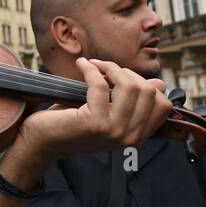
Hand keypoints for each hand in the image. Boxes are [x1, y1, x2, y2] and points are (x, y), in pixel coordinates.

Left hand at [16, 58, 170, 160]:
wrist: (42, 142)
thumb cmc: (73, 124)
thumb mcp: (109, 114)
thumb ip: (133, 102)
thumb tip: (159, 83)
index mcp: (137, 137)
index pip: (163, 105)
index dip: (146, 84)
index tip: (123, 77)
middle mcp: (129, 137)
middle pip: (148, 91)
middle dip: (126, 73)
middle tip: (105, 69)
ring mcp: (113, 131)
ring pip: (129, 86)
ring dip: (110, 67)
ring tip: (95, 66)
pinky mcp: (94, 122)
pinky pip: (100, 84)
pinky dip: (91, 69)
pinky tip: (82, 65)